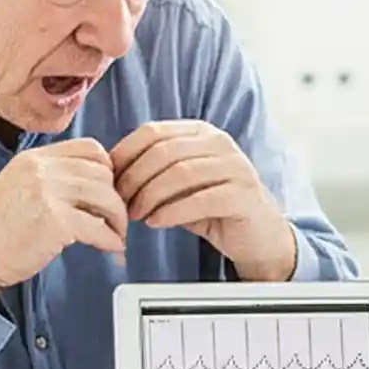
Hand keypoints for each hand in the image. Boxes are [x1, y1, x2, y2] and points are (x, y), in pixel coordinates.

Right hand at [0, 138, 127, 300]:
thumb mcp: (18, 186)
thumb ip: (50, 179)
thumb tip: (92, 186)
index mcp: (34, 158)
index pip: (89, 148)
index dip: (108, 169)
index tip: (110, 189)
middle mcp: (42, 170)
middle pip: (103, 172)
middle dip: (117, 197)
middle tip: (117, 217)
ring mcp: (48, 193)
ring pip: (106, 197)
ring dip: (118, 219)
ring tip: (116, 234)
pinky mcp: (55, 221)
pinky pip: (99, 227)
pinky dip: (111, 240)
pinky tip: (110, 247)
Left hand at [111, 121, 295, 281]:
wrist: (258, 237)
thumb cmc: (213, 209)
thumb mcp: (179, 185)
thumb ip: (153, 172)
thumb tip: (109, 172)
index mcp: (201, 133)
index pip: (153, 132)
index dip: (125, 155)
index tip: (109, 180)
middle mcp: (220, 143)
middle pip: (163, 151)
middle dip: (134, 178)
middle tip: (120, 203)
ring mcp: (235, 167)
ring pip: (180, 173)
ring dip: (149, 196)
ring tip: (136, 215)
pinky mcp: (243, 195)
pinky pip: (200, 199)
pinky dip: (171, 211)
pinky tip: (156, 222)